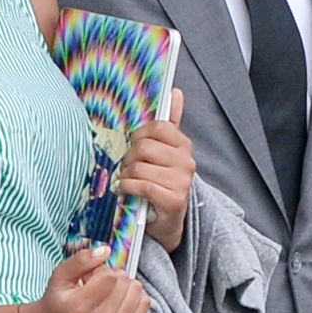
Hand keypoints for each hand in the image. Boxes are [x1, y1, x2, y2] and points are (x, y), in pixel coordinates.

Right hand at [26, 246, 149, 312]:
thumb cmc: (58, 301)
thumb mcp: (60, 275)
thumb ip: (81, 259)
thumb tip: (106, 250)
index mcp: (79, 308)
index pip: (109, 276)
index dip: (101, 270)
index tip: (89, 278)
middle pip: (124, 282)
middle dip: (112, 277)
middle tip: (96, 288)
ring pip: (137, 291)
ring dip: (124, 286)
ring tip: (106, 295)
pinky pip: (145, 303)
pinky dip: (133, 297)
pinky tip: (117, 302)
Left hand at [119, 88, 193, 252]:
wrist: (168, 220)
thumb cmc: (162, 182)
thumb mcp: (165, 152)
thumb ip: (170, 122)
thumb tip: (175, 92)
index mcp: (183, 145)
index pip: (158, 126)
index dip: (138, 134)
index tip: (133, 145)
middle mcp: (186, 161)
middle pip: (144, 147)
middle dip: (128, 157)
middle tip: (127, 166)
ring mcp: (182, 181)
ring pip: (139, 167)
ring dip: (125, 175)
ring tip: (126, 180)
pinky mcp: (174, 200)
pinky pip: (142, 185)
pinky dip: (127, 187)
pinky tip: (125, 190)